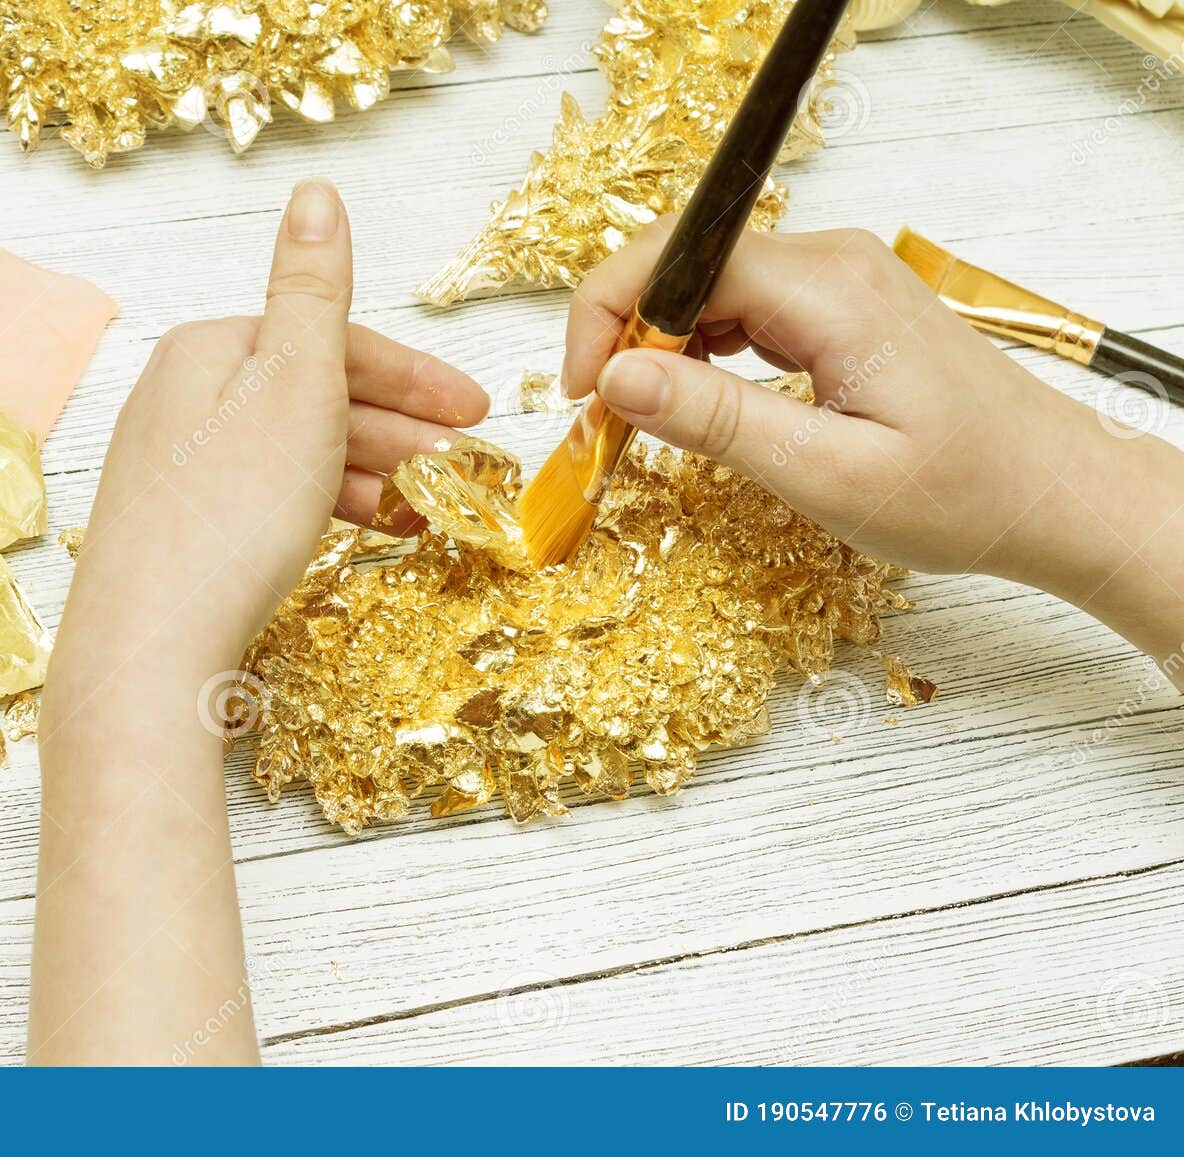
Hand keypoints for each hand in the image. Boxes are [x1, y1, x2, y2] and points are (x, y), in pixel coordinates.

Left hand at [55, 179, 487, 678]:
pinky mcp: (178, 529)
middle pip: (314, 397)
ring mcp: (175, 467)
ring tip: (432, 509)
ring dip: (372, 473)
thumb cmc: (227, 515)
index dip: (412, 375)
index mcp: (209, 349)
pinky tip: (368, 532)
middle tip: (467, 465)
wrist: (150, 646)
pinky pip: (270, 498)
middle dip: (399, 430)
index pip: (329, 342)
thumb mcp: (294, 383)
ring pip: (296, 453)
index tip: (475, 410)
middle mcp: (181, 398)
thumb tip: (314, 193)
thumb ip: (313, 290)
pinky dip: (327, 507)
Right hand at [563, 217, 1183, 681]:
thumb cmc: (960, 493)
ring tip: (642, 420)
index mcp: (828, 290)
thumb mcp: (825, 472)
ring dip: (660, 347)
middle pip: (685, 263)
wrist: (1050, 492)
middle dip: (624, 333)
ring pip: (707, 285)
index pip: (679, 257)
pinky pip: (741, 306)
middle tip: (601, 418)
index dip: (609, 313)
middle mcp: (831, 262)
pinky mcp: (837, 305)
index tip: (581, 391)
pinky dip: (700, 351)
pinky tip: (696, 402)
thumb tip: (615, 379)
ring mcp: (836, 278)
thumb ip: (717, 419)